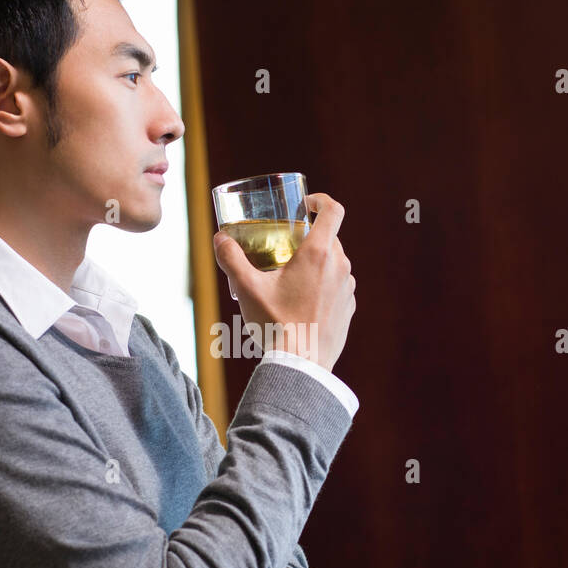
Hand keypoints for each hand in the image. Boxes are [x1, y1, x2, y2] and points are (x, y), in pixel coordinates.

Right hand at [213, 192, 354, 371]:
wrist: (302, 367)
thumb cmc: (276, 326)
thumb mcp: (247, 289)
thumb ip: (231, 259)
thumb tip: (219, 239)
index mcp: (318, 254)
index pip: (333, 211)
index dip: (321, 201)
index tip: (306, 205)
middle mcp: (340, 267)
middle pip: (330, 238)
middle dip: (309, 237)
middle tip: (285, 247)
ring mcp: (347, 289)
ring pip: (334, 263)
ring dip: (316, 263)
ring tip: (291, 278)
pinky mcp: (348, 309)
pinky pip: (337, 287)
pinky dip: (323, 286)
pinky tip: (302, 302)